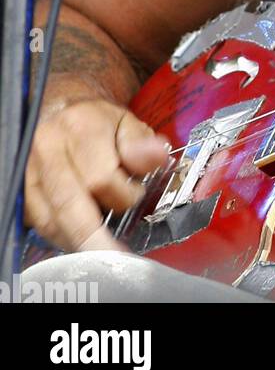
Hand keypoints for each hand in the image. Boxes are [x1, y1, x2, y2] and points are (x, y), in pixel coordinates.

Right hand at [25, 99, 171, 253]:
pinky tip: (79, 238)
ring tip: (101, 244)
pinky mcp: (21, 191)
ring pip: (52, 220)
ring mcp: (29, 172)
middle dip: (95, 237)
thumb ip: (142, 143)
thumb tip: (158, 157)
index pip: (101, 178)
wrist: (58, 112)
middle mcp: (48, 148)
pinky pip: (40, 225)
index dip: (123, 194)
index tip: (135, 194)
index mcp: (80, 127)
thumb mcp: (126, 122)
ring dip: (79, 237)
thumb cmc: (96, 123)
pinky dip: (62, 236)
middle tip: (116, 257)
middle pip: (70, 204)